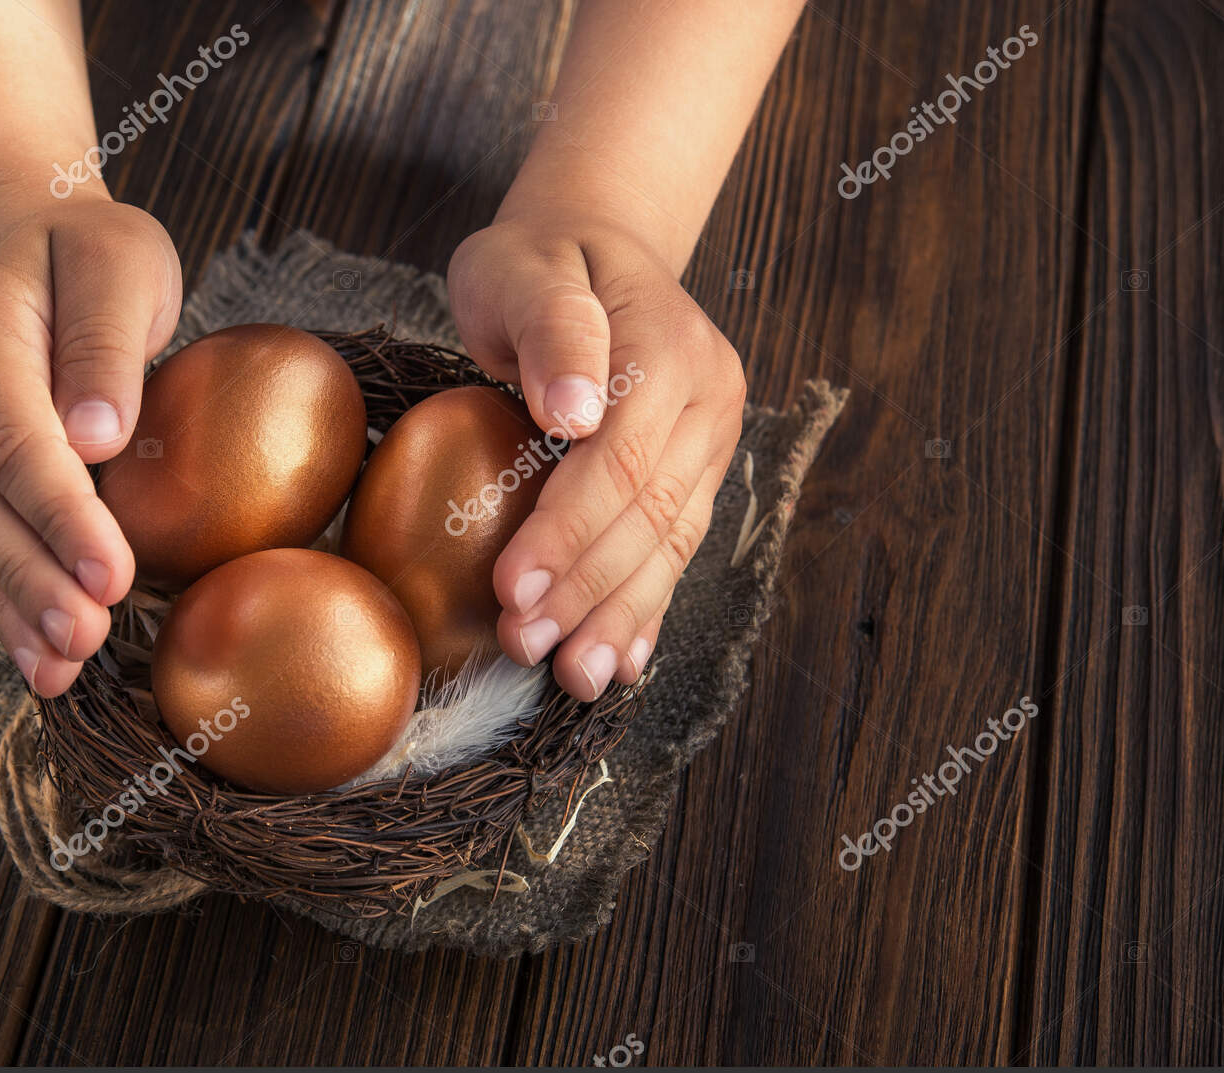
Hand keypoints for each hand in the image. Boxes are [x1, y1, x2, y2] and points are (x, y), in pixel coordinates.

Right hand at [0, 188, 182, 695]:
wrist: (23, 242)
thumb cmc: (86, 252)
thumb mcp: (121, 260)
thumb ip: (108, 340)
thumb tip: (98, 437)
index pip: (13, 442)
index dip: (60, 515)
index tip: (111, 574)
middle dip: (32, 581)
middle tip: (86, 642)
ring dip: (12, 611)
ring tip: (60, 673)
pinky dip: (3, 608)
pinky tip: (39, 661)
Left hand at [448, 214, 745, 700]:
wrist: (594, 245)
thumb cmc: (536, 258)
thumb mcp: (519, 263)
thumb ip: (549, 325)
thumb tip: (575, 410)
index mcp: (666, 346)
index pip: (620, 460)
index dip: (568, 532)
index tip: (512, 589)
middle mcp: (708, 398)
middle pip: (649, 514)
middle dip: (587, 591)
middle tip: (526, 647)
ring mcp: (711, 437)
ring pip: (671, 542)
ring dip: (621, 616)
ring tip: (576, 677)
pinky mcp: (699, 468)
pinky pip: (677, 544)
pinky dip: (648, 606)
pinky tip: (623, 659)